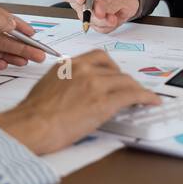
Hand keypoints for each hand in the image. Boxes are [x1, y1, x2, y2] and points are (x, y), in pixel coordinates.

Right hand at [0, 50, 160, 154]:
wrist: (31, 126)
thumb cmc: (32, 115)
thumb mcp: (47, 87)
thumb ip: (64, 82)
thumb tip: (74, 91)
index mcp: (69, 65)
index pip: (98, 57)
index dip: (112, 67)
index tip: (116, 74)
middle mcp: (83, 69)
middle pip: (115, 70)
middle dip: (125, 80)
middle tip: (129, 89)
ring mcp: (95, 84)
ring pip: (126, 81)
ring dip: (137, 89)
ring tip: (143, 97)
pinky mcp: (104, 101)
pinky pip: (133, 95)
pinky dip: (145, 97)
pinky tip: (151, 101)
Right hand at [61, 0, 140, 33]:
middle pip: (79, 8)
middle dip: (89, 12)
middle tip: (100, 11)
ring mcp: (93, 10)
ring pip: (90, 20)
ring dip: (100, 21)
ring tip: (111, 18)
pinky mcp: (104, 20)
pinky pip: (102, 27)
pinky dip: (108, 26)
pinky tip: (115, 18)